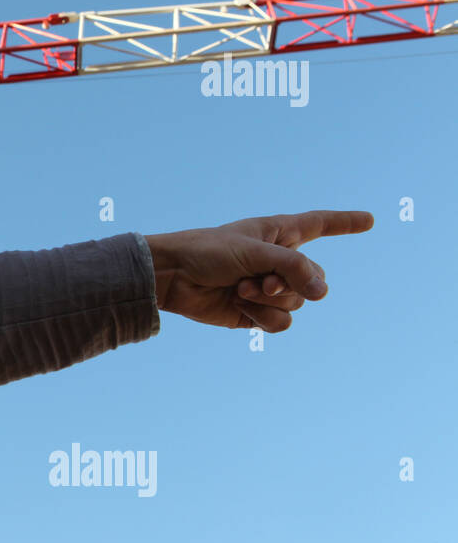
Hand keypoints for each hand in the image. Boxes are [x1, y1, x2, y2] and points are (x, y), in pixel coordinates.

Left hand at [143, 210, 373, 331]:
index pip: (320, 225)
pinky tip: (239, 306)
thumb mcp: (254, 251)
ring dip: (270, 301)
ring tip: (241, 290)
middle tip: (259, 280)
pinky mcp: (256, 313)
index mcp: (279, 234)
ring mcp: (268, 288)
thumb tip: (322, 291)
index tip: (371, 220)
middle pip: (313, 278)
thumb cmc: (207, 252)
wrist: (173, 278)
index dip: (345, 222)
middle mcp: (278, 260)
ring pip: (298, 303)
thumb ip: (292, 267)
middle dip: (289, 283)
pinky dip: (262, 318)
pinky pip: (280, 323)